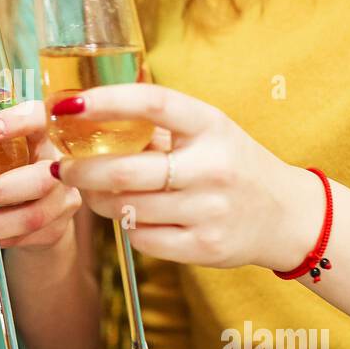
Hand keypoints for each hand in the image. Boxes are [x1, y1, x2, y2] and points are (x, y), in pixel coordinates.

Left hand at [0, 99, 81, 249]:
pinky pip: (23, 237)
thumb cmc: (6, 169)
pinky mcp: (57, 228)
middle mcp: (59, 163)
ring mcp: (63, 198)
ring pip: (30, 216)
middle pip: (38, 179)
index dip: (15, 123)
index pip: (38, 118)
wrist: (41, 210)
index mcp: (41, 132)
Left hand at [49, 85, 322, 269]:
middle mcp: (212, 167)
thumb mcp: (207, 131)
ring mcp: (209, 210)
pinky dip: (126, 227)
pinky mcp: (204, 247)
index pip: (152, 104)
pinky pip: (142, 238)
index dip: (105, 101)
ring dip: (97, 200)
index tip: (67, 104)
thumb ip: (159, 123)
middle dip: (81, 170)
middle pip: (124, 171)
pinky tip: (129, 216)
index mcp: (210, 126)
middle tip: (63, 167)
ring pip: (126, 208)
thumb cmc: (233, 165)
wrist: (287, 216)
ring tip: (92, 191)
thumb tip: (88, 111)